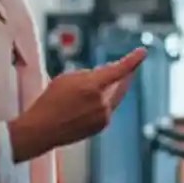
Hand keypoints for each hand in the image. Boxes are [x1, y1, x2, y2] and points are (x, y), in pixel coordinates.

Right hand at [8, 48, 146, 161]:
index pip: (119, 70)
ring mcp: (103, 116)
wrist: (41, 130)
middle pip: (121, 84)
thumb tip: (103, 75)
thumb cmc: (50, 102)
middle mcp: (102, 103)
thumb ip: (89, 75)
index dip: (133, 60)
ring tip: (86, 92)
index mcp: (93, 87)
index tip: (142, 52)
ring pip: (113, 97)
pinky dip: (102, 103)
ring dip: (108, 90)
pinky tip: (86, 104)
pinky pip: (107, 109)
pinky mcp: (101, 126)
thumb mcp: (67, 78)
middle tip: (126, 67)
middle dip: (124, 75)